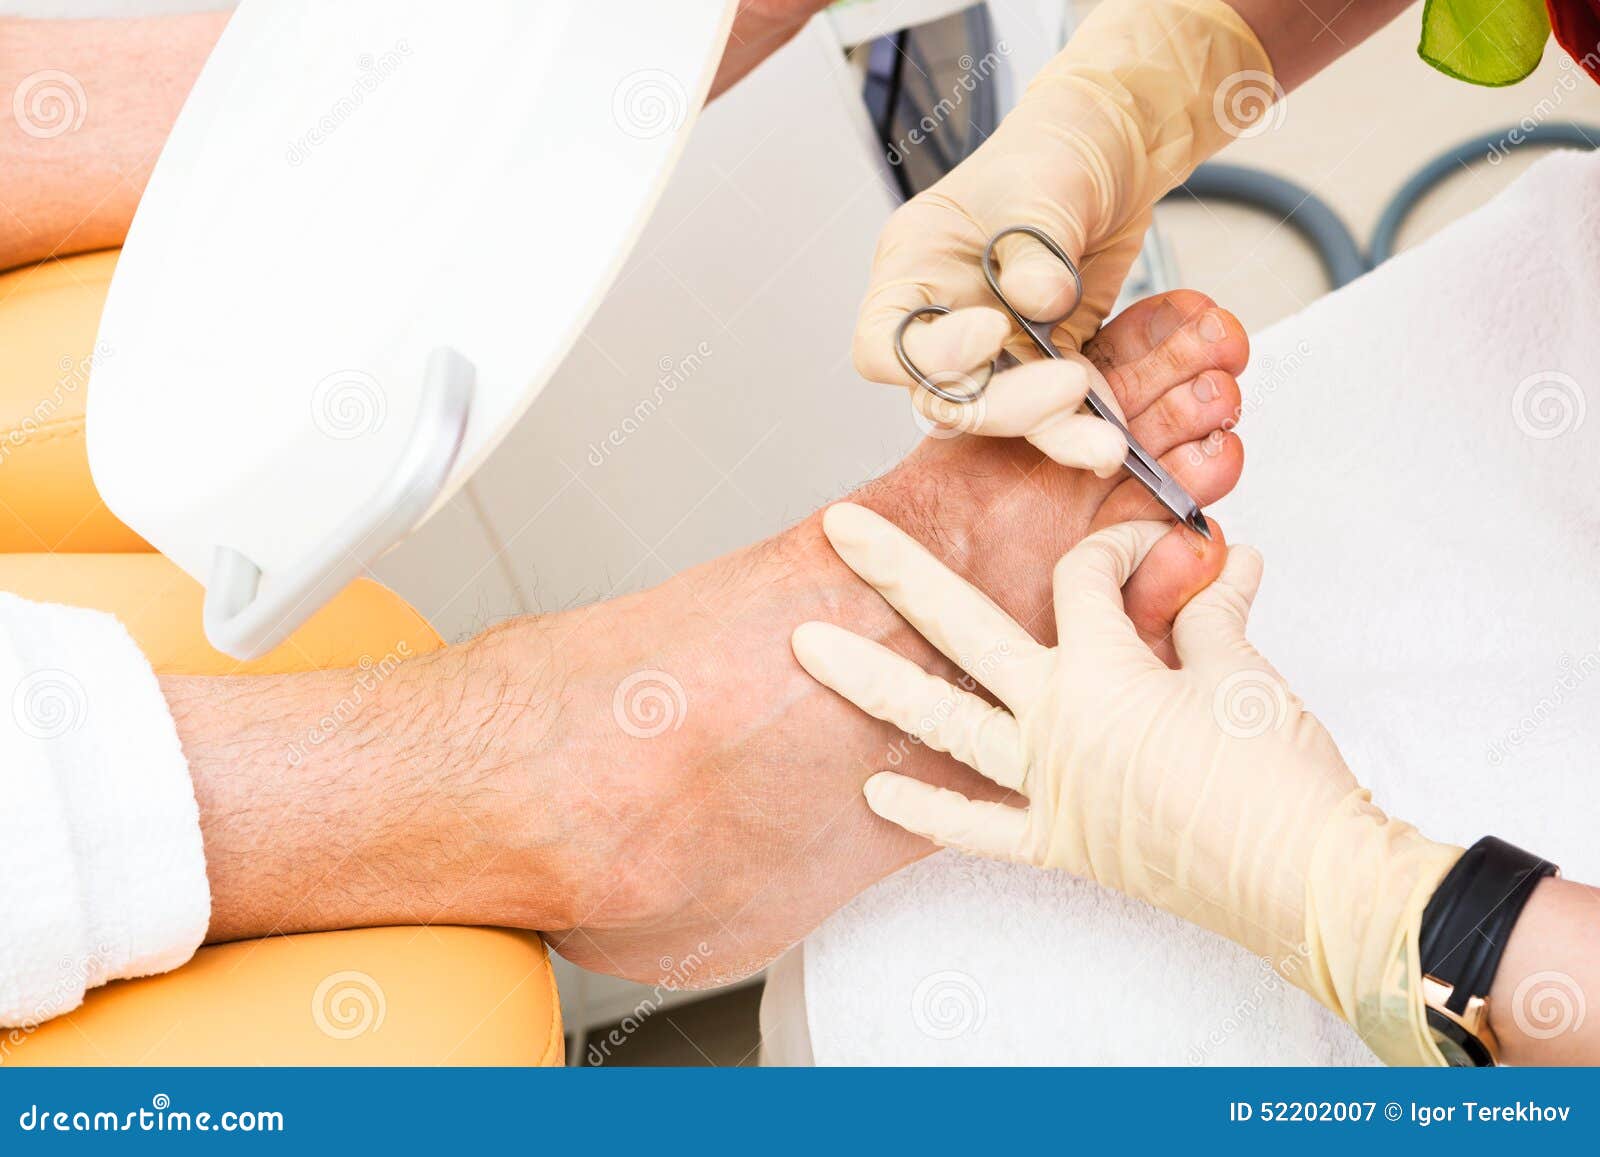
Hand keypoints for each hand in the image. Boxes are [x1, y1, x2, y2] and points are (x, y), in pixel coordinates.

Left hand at [794, 503, 1462, 1064]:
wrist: (1307, 881)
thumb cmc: (1280, 780)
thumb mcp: (1246, 674)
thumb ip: (1215, 610)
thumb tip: (1224, 562)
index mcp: (1104, 672)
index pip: (1081, 580)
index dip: (1111, 547)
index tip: (1147, 548)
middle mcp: (1058, 724)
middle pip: (963, 630)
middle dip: (898, 572)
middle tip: (842, 529)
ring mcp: (1049, 787)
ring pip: (945, 723)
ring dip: (873, 681)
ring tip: (810, 648)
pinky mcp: (1062, 843)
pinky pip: (979, 829)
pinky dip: (929, 810)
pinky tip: (876, 787)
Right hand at [853, 0, 1275, 432]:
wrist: (1113, 155)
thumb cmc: (1054, 151)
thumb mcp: (1044, 182)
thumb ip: (1036, 242)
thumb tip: (1035, 300)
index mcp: (913, 268)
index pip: (882, 345)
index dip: (928, 356)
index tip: (989, 331)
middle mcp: (943, 319)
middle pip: (945, 396)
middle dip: (1003, 404)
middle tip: (1066, 386)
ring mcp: (994, 349)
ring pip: (1003, 414)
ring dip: (1051, 430)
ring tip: (1104, 442)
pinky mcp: (1044, 363)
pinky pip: (1056, 410)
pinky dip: (1086, 421)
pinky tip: (1117, 432)